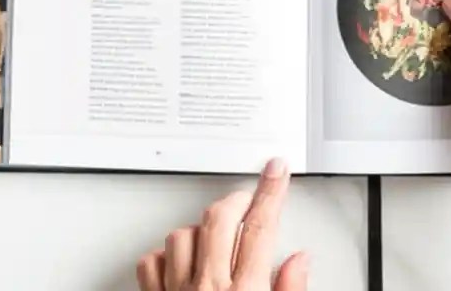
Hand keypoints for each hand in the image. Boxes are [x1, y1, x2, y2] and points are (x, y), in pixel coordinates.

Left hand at [136, 158, 308, 290]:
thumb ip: (290, 290)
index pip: (261, 228)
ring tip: (215, 237)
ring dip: (200, 230)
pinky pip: (151, 263)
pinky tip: (179, 258)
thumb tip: (299, 261)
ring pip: (182, 235)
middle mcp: (208, 288)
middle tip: (247, 202)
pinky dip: (165, 255)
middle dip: (236, 202)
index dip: (271, 193)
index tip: (276, 171)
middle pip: (219, 219)